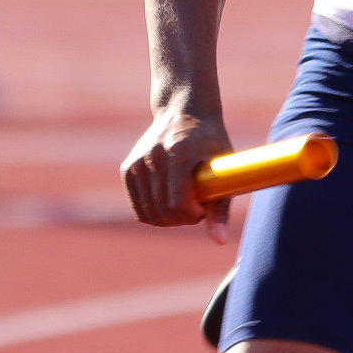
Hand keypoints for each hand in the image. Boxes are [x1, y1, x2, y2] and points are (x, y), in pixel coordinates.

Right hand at [122, 107, 235, 242]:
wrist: (185, 111)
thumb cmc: (211, 140)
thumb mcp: (224, 167)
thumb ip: (221, 206)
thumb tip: (219, 241)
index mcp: (179, 154)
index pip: (178, 205)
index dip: (193, 215)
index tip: (204, 207)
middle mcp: (154, 156)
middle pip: (163, 212)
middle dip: (182, 218)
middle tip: (196, 206)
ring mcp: (138, 162)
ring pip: (148, 215)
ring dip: (169, 218)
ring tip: (184, 202)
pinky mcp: (128, 168)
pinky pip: (139, 208)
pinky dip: (154, 213)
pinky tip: (169, 201)